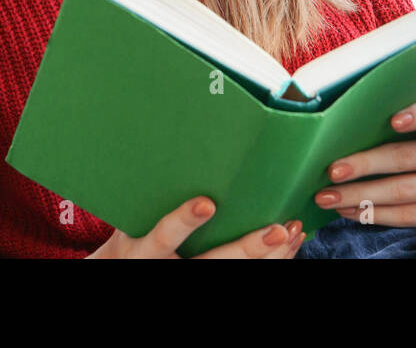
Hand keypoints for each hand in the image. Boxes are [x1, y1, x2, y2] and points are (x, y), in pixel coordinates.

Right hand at [87, 196, 305, 257]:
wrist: (124, 270)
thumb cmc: (131, 234)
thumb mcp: (130, 216)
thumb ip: (153, 192)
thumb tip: (179, 141)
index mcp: (145, 251)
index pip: (164, 237)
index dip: (184, 221)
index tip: (207, 203)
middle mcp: (170, 268)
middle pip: (212, 263)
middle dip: (248, 249)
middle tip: (276, 229)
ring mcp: (190, 274)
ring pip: (234, 273)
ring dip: (270, 255)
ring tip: (291, 229)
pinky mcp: (211, 275)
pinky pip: (245, 275)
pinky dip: (272, 260)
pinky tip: (290, 244)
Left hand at [313, 90, 415, 240]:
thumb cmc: (415, 147)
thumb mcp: (413, 130)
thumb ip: (388, 121)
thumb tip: (335, 126)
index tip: (392, 121)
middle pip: (408, 156)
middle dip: (365, 164)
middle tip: (332, 171)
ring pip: (402, 190)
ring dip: (359, 194)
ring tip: (328, 197)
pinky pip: (406, 215)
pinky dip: (371, 214)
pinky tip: (347, 210)